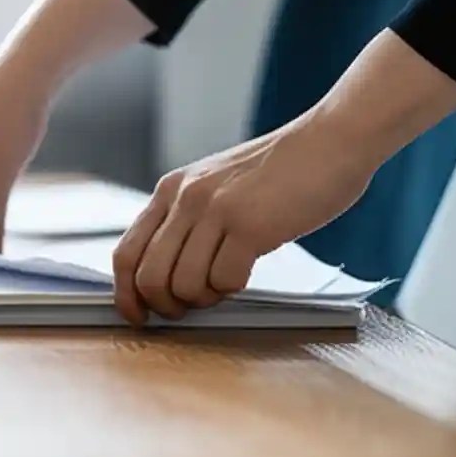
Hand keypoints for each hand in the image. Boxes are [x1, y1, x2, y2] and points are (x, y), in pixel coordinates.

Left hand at [111, 116, 379, 324]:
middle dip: (166, 306)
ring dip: (205, 298)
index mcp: (170, 189)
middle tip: (190, 309)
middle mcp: (185, 198)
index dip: (125, 294)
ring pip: (184, 286)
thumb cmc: (280, 171)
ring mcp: (216, 211)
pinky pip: (224, 281)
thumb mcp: (215, 185)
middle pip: (149, 278)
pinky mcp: (250, 225)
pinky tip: (248, 269)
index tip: (137, 316)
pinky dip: (234, 288)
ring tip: (226, 282)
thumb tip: (164, 274)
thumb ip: (187, 219)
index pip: (125, 253)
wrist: (330, 141)